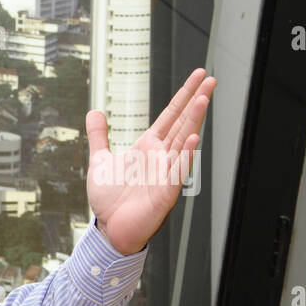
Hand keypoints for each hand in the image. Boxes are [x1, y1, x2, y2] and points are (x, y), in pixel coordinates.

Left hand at [85, 68, 216, 254]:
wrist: (109, 230)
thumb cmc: (110, 200)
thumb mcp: (99, 160)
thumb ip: (98, 136)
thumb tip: (94, 112)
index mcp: (148, 147)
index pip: (171, 115)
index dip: (184, 95)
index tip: (198, 75)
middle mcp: (161, 157)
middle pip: (182, 122)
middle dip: (196, 100)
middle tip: (211, 78)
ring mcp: (165, 173)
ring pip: (182, 142)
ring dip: (193, 121)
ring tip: (204, 98)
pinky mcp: (165, 192)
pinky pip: (177, 171)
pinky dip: (184, 155)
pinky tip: (192, 139)